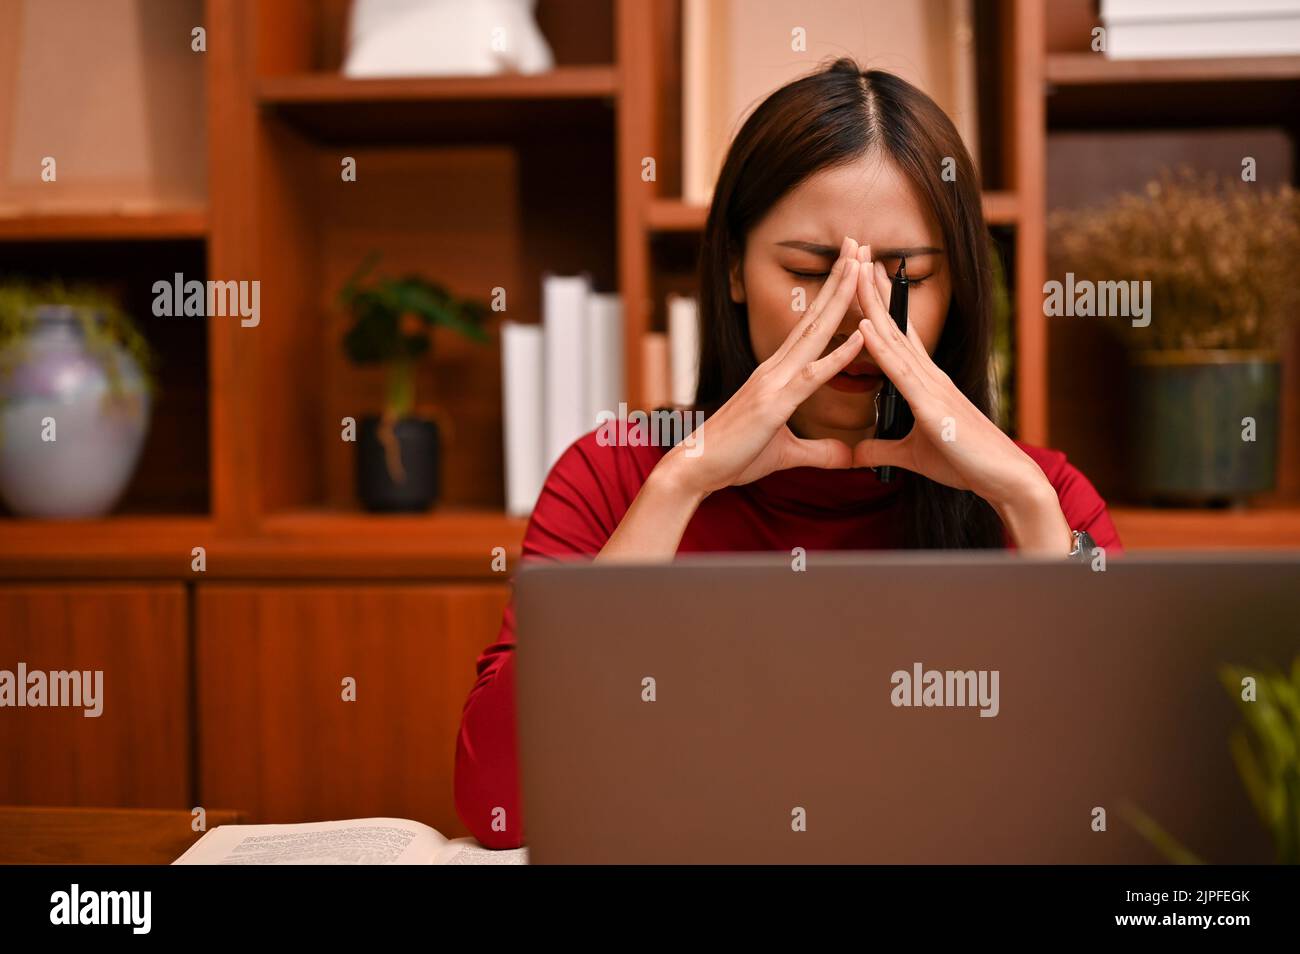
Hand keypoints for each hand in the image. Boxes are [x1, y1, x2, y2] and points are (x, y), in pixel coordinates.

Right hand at [656, 236, 866, 497]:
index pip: (811, 327)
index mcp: (776, 374)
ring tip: (860, 266)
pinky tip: (861, 336)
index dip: (833, 297)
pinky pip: (812, 376)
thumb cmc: (732, 458)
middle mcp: (774, 369)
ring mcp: (773, 382)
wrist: (694, 468)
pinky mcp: (774, 404)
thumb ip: (818, 451)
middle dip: (839, 280)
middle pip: (815, 316)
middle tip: (859, 244)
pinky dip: (838, 356)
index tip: (852, 269)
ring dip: (840, 299)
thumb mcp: (785, 453)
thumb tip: (847, 456)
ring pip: (814, 333)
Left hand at [851, 254, 1071, 551]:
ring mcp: (931, 387)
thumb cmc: (965, 464)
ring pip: (894, 338)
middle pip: (893, 325)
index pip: (897, 337)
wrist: (1005, 479)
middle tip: (854, 254)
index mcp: (925, 383)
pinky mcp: (932, 406)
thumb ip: (883, 450)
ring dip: (871, 305)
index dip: (878, 308)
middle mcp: (929, 376)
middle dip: (871, 291)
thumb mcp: (912, 457)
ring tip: (853, 272)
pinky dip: (881, 347)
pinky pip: (901, 372)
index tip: (860, 279)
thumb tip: (857, 453)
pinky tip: (864, 326)